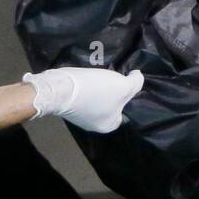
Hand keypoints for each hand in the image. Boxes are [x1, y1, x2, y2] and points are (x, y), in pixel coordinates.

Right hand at [23, 67, 143, 132]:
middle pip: (112, 104)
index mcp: (108, 125)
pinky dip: (89, 85)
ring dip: (101, 86)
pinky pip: (85, 94)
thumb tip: (138, 77)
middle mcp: (94, 124)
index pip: (125, 111)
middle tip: (117, 74)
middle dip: (114, 90)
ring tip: (104, 72)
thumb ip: (136, 83)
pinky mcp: (70, 105)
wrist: (60, 88)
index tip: (129, 83)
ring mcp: (80, 115)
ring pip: (98, 98)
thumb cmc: (96, 91)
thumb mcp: (123, 87)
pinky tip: (90, 75)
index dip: (129, 96)